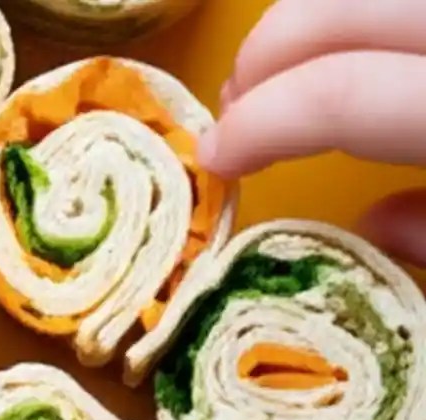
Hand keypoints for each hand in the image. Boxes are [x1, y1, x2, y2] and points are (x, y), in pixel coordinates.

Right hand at [198, 0, 425, 264]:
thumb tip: (377, 225)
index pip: (339, 94)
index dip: (258, 123)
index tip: (215, 160)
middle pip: (338, 10)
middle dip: (263, 55)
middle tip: (233, 114)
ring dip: (304, 25)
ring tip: (281, 74)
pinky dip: (359, 17)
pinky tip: (350, 53)